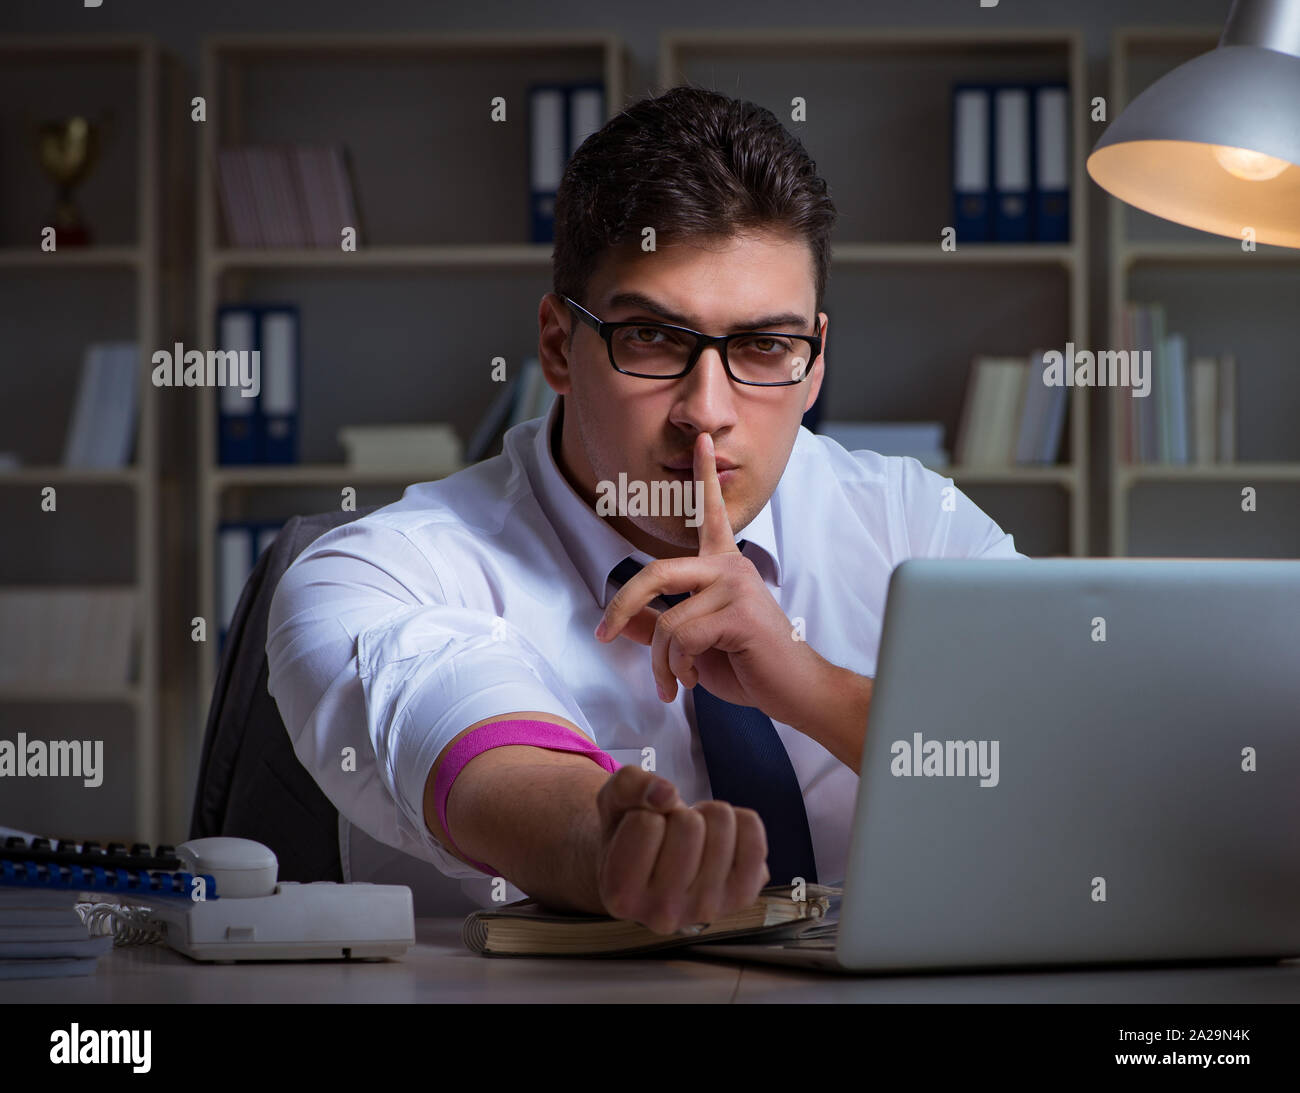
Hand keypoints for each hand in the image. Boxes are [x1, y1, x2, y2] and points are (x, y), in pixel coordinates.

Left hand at [595, 431, 829, 727]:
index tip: (701, 440)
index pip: (710, 514)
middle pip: (656, 572)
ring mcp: (736, 586)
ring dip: (661, 662)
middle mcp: (730, 567)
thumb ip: (660, 628)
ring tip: (674, 681)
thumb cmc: (749, 665)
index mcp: (724, 567)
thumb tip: (622, 622)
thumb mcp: (694, 646)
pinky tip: (692, 680)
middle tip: (603, 634)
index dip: (704, 476)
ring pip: (667, 621)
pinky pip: (681, 638)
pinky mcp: (739, 612)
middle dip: (621, 606)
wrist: (794, 690)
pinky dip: (677, 667)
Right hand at [595, 765, 769, 934]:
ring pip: (722, 822)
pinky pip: (752, 831)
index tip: (642, 831)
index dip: (645, 812)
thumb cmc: (629, 833)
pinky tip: (718, 838)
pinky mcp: (742, 896)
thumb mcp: (614, 801)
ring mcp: (707, 909)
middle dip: (678, 813)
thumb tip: (667, 794)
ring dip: (706, 815)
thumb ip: (629, 786)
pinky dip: (739, 819)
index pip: (646, 823)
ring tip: (692, 838)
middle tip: (670, 833)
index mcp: (620, 895)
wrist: (659, 868)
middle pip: (689, 825)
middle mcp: (663, 914)